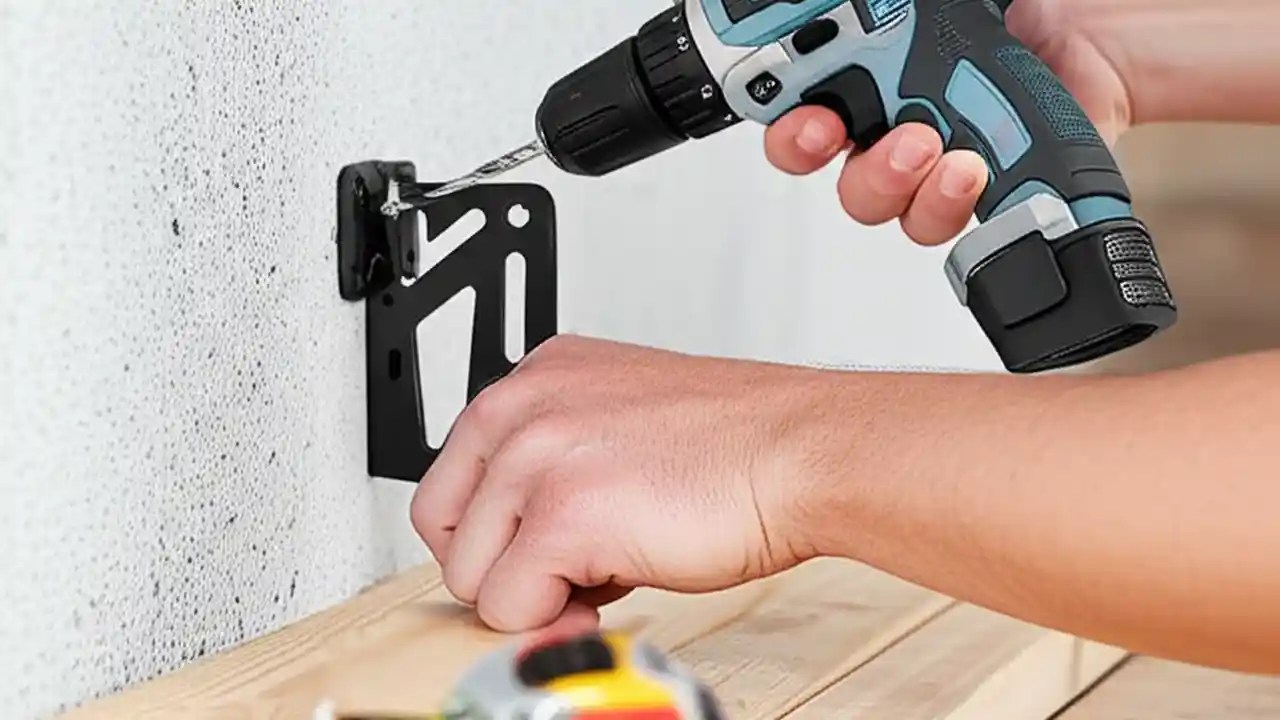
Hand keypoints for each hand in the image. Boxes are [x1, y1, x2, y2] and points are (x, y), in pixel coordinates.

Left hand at [410, 335, 828, 632]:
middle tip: (571, 570)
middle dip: (502, 565)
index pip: (453, 476)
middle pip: (444, 527)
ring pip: (470, 575)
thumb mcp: (618, 427)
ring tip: (606, 568)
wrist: (799, 451)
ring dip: (534, 593)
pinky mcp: (560, 513)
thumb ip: (556, 466)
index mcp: (535, 380)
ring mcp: (536, 456)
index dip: (494, 531)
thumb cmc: (734, 444)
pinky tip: (613, 588)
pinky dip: (554, 619)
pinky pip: (508, 607)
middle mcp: (522, 407)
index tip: (536, 548)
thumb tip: (521, 539)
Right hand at [763, 0, 1133, 244]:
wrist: (1107, 42)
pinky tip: (968, 166)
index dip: (777, 107)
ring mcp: (933, 167)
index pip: (795, 103)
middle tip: (831, 125)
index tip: (776, 94)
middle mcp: (891, 124)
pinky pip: (942, 223)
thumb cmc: (1038, 9)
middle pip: (817, 160)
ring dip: (884, 177)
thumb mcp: (956, 0)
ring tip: (924, 142)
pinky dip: (944, 201)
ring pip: (875, 203)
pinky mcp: (979, 198)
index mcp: (872, 72)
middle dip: (809, 146)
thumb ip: (900, 3)